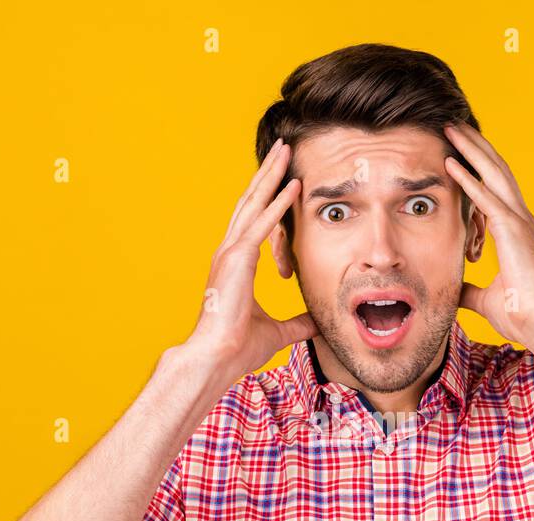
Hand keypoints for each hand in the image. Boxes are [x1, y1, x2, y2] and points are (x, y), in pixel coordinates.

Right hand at [189, 138, 317, 375]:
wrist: (217, 358)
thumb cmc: (238, 347)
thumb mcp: (278, 331)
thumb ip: (298, 323)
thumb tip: (316, 322)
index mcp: (236, 264)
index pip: (254, 221)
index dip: (268, 197)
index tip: (284, 178)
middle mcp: (230, 252)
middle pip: (251, 202)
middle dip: (267, 174)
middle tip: (282, 149)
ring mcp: (230, 253)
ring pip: (254, 204)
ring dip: (271, 176)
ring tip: (285, 152)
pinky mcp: (237, 259)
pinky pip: (262, 225)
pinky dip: (278, 204)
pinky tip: (293, 186)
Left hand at [442, 122, 533, 344]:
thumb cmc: (522, 315)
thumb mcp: (485, 299)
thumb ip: (469, 289)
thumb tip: (453, 289)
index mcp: (517, 232)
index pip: (496, 189)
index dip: (479, 167)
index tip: (460, 151)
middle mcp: (520, 219)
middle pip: (496, 171)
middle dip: (475, 146)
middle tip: (454, 126)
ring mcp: (519, 222)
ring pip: (493, 174)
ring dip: (471, 150)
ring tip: (451, 129)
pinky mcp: (513, 231)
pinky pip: (485, 198)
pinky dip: (467, 179)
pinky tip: (450, 163)